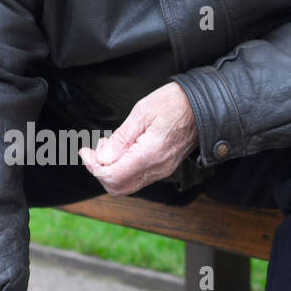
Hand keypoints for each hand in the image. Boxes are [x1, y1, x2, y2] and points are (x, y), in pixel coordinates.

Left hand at [78, 81, 198, 195]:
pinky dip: (123, 168)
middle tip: (93, 150)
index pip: (112, 176)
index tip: (85, 151)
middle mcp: (157, 168)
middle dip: (100, 171)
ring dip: (111, 170)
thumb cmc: (175, 103)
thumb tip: (102, 158)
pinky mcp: (164, 168)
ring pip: (127, 185)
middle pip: (118, 187)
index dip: (93, 166)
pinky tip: (122, 149)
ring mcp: (162, 170)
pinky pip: (138, 178)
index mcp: (149, 155)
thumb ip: (121, 139)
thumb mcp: (142, 112)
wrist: (204, 106)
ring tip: (108, 145)